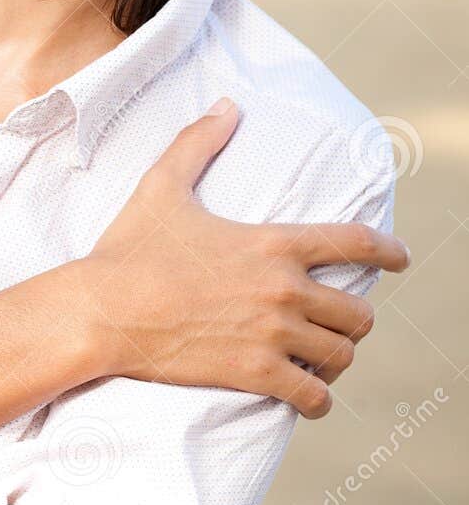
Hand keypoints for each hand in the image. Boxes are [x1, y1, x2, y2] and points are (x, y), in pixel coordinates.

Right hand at [77, 98, 409, 418]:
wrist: (102, 311)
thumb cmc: (129, 249)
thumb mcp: (162, 186)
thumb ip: (198, 142)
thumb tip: (226, 106)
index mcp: (272, 243)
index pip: (355, 243)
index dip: (388, 251)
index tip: (402, 259)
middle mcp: (284, 288)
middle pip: (358, 311)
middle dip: (353, 319)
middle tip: (335, 324)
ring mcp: (273, 333)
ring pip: (342, 354)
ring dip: (335, 359)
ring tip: (320, 360)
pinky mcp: (255, 373)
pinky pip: (314, 396)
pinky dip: (317, 398)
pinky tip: (307, 396)